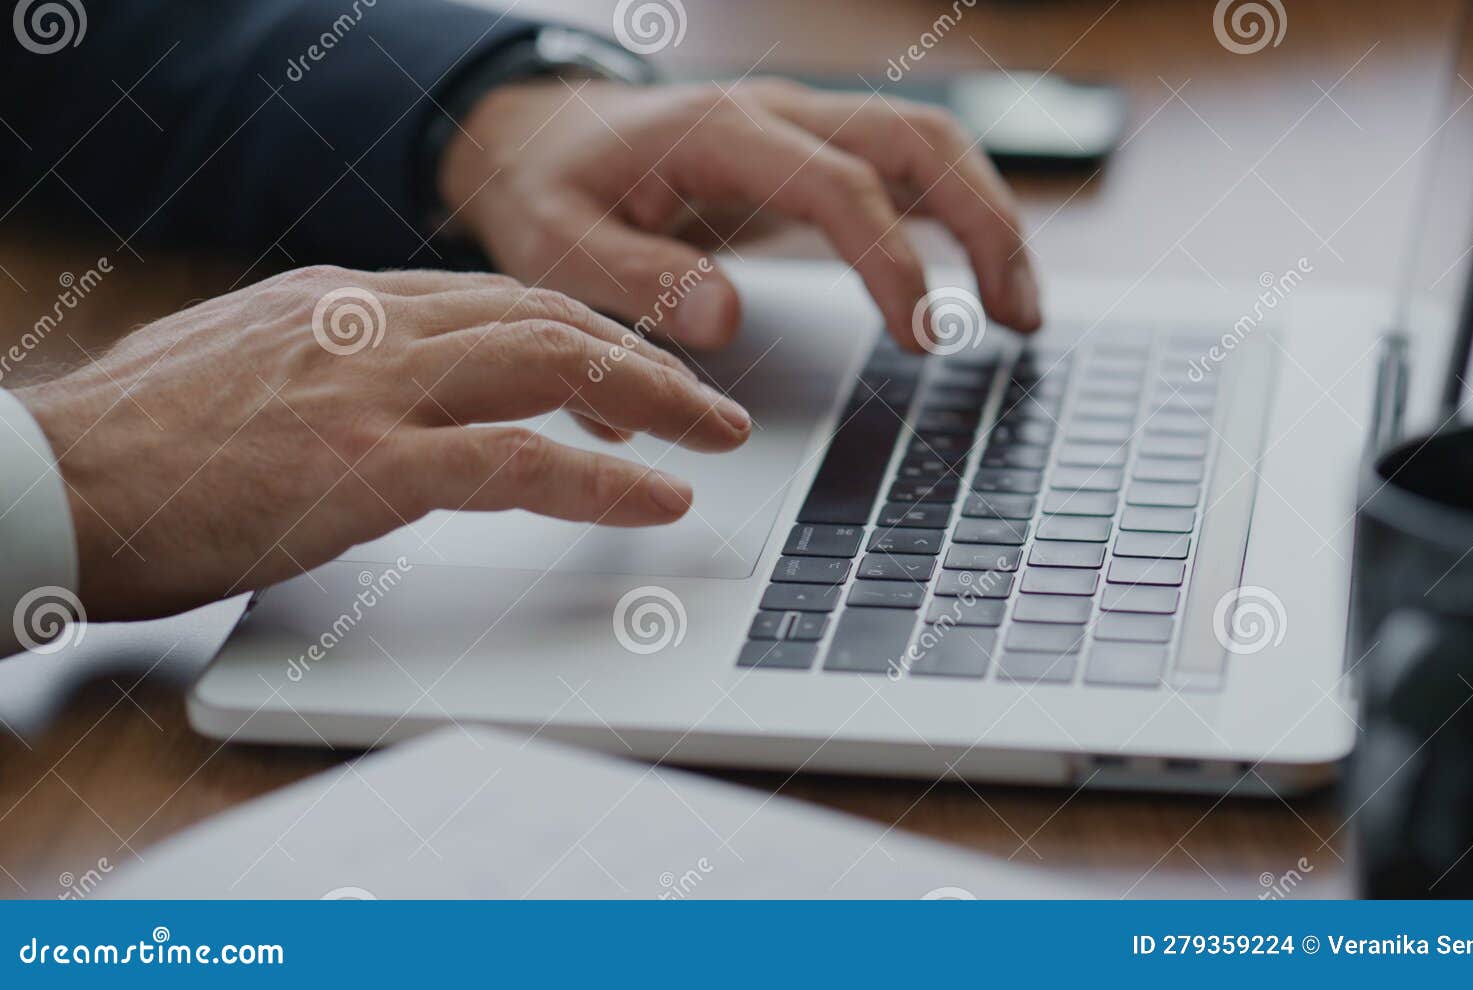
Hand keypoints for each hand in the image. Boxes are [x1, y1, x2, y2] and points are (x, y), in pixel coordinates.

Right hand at [14, 266, 749, 620]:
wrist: (48, 482)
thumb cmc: (133, 444)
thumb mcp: (245, 367)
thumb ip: (331, 362)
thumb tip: (387, 388)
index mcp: (348, 299)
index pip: (501, 300)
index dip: (587, 337)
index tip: (632, 376)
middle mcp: (374, 324)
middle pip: (551, 319)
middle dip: (647, 360)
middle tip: (711, 404)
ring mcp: (374, 389)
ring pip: (556, 367)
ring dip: (655, 403)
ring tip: (717, 435)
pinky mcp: (367, 467)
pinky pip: (520, 463)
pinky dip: (605, 480)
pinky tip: (660, 496)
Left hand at [438, 78, 1040, 350]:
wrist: (546, 137)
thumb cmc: (554, 193)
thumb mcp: (559, 244)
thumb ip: (638, 281)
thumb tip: (727, 320)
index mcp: (722, 132)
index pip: (839, 187)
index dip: (892, 264)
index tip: (921, 339)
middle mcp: (780, 114)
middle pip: (917, 141)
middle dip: (983, 225)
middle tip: (1016, 318)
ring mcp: (807, 127)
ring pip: (930, 145)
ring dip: (989, 219)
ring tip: (1021, 311)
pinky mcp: (817, 154)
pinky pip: (910, 168)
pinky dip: (960, 218)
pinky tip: (983, 282)